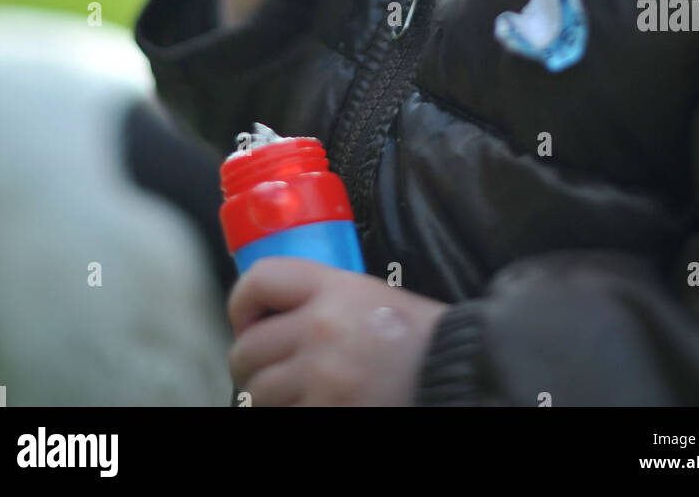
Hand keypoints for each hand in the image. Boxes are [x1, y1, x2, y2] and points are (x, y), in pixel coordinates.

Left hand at [227, 257, 449, 406]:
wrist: (457, 371)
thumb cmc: (416, 337)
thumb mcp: (367, 294)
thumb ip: (319, 298)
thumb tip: (268, 316)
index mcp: (333, 288)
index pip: (258, 280)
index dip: (242, 304)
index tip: (247, 323)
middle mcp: (321, 329)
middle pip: (247, 349)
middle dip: (250, 365)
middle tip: (266, 372)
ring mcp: (323, 378)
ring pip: (257, 394)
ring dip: (267, 399)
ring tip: (292, 396)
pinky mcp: (329, 415)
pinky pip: (283, 418)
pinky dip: (290, 415)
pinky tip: (312, 407)